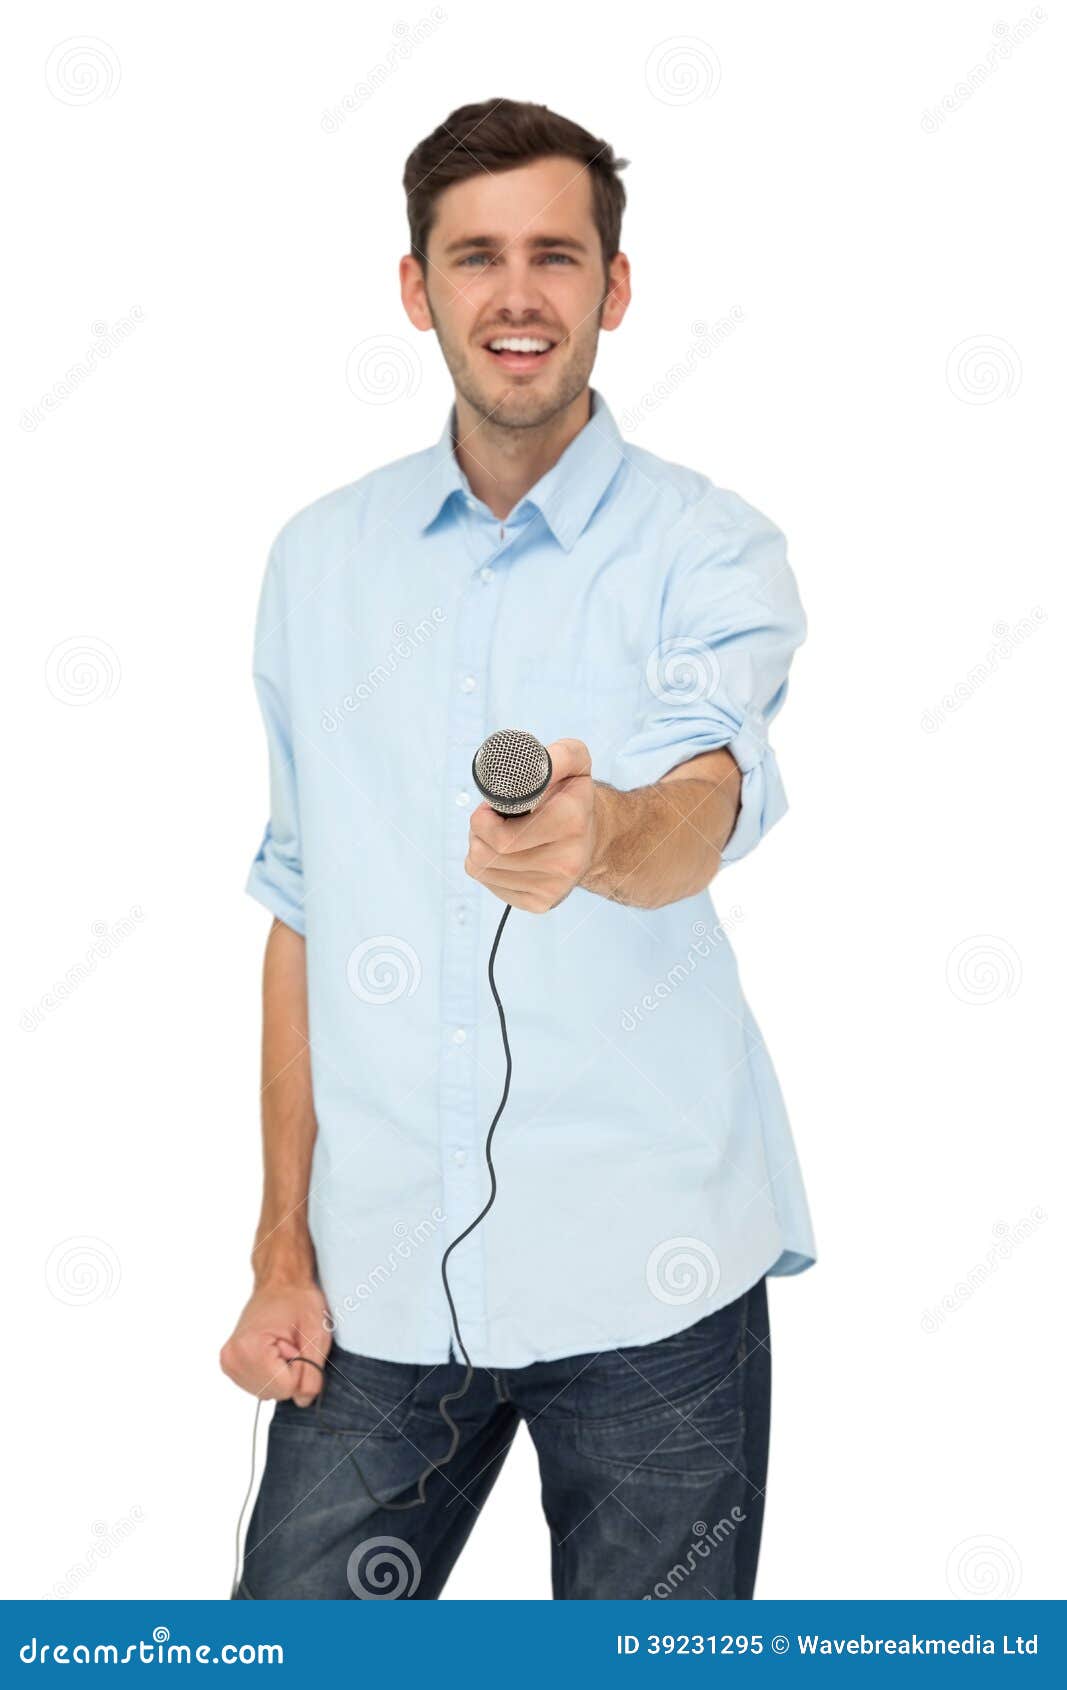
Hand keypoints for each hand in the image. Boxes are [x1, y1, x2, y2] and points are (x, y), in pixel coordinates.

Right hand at [219, 1282, 331, 1406]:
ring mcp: (229, 1364)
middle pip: (276, 1392)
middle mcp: (232, 1359)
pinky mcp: (232, 1366)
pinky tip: (272, 1349)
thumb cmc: (298, 1300)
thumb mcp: (316, 1332)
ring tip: (281, 1343)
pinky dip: (272, 1372)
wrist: (280, 1283)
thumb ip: (313, 1370)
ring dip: (282, 1372)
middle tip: (289, 1341)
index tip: (295, 1342)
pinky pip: (261, 1386)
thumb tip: (304, 1400)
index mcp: (249, 1348)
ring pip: (269, 1392)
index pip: (287, 1387)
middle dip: (290, 1370)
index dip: (300, 1366)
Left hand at [465, 738, 596, 913]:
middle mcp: (566, 862)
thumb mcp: (573, 760)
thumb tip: (526, 766)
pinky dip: (488, 867)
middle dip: (477, 832)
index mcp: (570, 823)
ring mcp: (553, 888)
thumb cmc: (573, 796)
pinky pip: (490, 884)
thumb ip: (554, 755)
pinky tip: (506, 854)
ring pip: (484, 870)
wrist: (595, 836)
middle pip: (489, 855)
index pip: (502, 838)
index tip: (490, 807)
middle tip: (490, 817)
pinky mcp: (540, 903)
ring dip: (480, 848)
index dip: (483, 820)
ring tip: (498, 833)